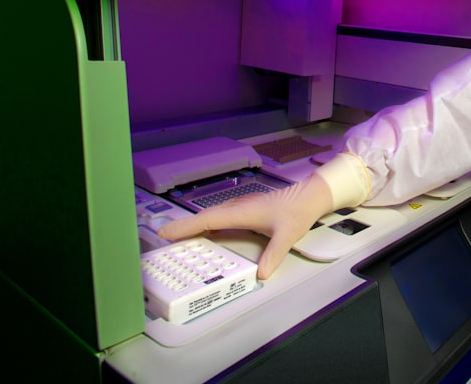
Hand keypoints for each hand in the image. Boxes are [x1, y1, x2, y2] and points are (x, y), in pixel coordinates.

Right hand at [157, 173, 333, 278]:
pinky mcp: (244, 210)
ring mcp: (240, 208)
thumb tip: (261, 273)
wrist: (309, 196)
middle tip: (162, 237)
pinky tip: (204, 232)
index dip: (186, 226)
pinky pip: (219, 217)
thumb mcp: (287, 234)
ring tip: (176, 236)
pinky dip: (206, 224)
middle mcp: (237, 207)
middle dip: (182, 227)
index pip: (208, 219)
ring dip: (194, 225)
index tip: (166, 232)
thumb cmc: (297, 210)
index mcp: (241, 211)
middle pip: (204, 218)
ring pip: (211, 216)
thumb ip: (274, 254)